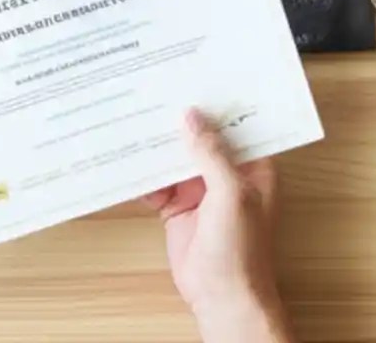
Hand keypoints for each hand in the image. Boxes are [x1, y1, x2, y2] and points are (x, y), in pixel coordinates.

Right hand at [141, 109, 294, 342]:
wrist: (222, 297)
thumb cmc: (241, 251)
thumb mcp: (230, 194)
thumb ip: (211, 154)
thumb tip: (192, 118)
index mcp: (251, 168)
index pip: (236, 126)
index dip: (218, 104)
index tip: (195, 78)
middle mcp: (226, 175)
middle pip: (199, 139)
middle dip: (178, 121)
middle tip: (153, 92)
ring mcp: (199, 191)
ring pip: (174, 158)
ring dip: (155, 145)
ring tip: (131, 119)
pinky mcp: (176, 208)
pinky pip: (155, 183)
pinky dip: (140, 175)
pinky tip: (124, 160)